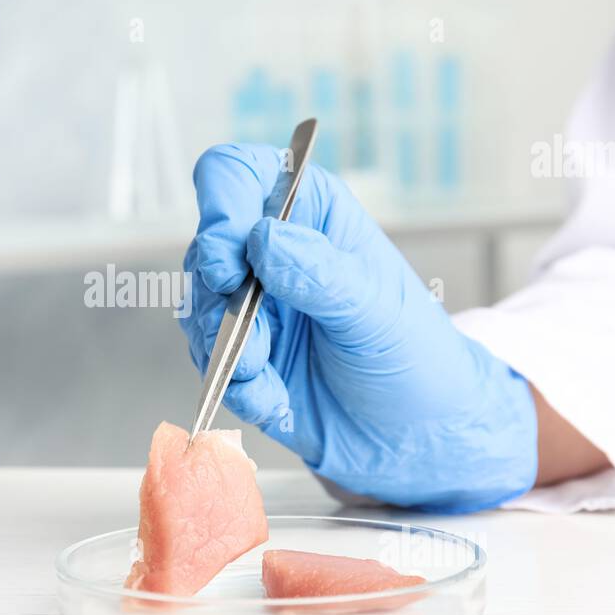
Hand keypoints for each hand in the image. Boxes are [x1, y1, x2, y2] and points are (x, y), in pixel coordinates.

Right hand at [181, 143, 537, 511]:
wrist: (414, 438)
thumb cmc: (414, 359)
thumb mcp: (377, 311)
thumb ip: (320, 273)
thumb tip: (262, 240)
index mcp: (310, 213)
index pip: (237, 176)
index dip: (219, 208)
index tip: (228, 262)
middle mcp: (272, 251)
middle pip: (205, 248)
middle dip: (222, 302)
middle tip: (257, 341)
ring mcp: (252, 304)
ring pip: (199, 308)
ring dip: (226, 349)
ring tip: (268, 376)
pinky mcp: (241, 354)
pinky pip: (208, 361)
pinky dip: (234, 385)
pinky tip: (272, 399)